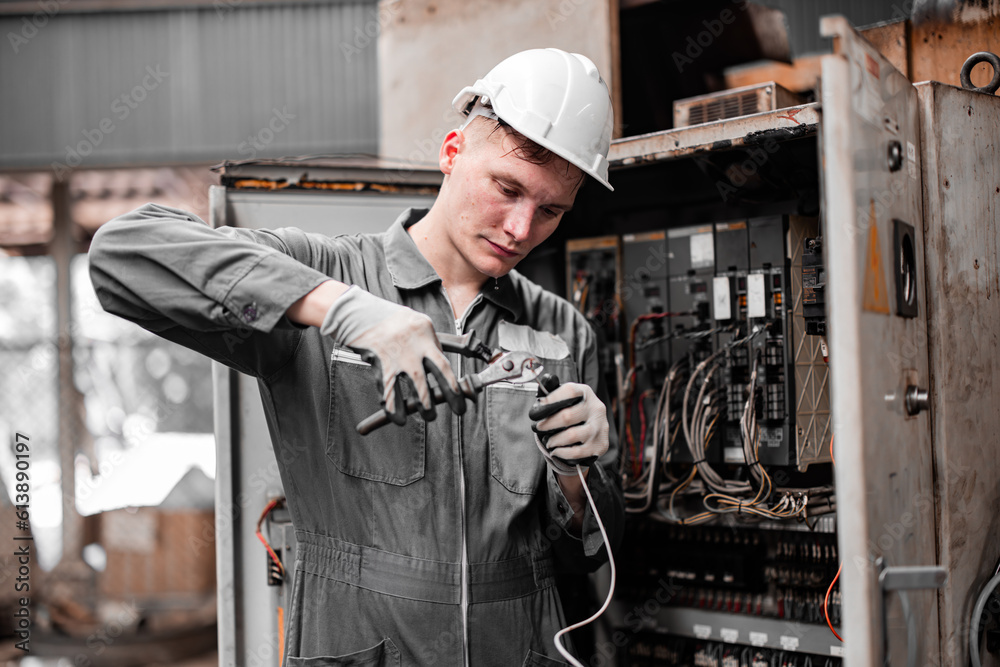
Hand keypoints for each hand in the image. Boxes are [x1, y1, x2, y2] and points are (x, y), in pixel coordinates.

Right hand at [320, 286, 463, 422]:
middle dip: (447, 396)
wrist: (358, 314)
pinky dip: (394, 408)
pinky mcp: (381, 364)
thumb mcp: (415, 322)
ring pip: (415, 386)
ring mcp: (397, 356)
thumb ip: (429, 340)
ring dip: (423, 405)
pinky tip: (399, 417)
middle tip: (457, 409)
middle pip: (436, 374)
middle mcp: (414, 346)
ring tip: (429, 416)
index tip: (459, 398)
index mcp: (425, 334)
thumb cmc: (389, 319)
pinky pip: (389, 391)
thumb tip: (444, 356)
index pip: (443, 364)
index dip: (453, 385)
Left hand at [530, 382, 608, 475]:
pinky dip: (561, 452)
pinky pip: (576, 452)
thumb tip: (547, 378)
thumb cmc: (570, 411)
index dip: (550, 400)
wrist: (590, 431)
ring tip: (548, 441)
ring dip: (553, 440)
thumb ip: (552, 389)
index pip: (569, 392)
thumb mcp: (562, 398)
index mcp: (585, 393)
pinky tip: (556, 450)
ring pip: (571, 435)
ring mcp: (600, 427)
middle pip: (567, 416)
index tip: (537, 409)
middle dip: (547, 424)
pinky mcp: (600, 445)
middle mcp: (596, 408)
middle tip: (538, 427)